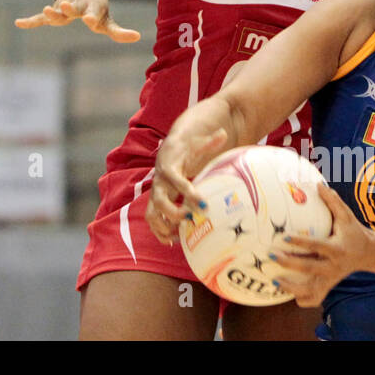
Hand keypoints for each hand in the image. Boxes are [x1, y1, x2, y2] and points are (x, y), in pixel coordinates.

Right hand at [14, 0, 139, 42]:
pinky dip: (31, 21)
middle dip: (69, 9)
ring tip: (46, 11)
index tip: (90, 21)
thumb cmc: (96, 6)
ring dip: (52, 13)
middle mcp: (78, 5)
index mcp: (93, 7)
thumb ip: (119, 32)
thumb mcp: (108, 20)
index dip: (92, 17)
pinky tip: (19, 23)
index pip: (94, 14)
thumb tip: (138, 37)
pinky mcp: (55, 9)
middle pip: (73, 9)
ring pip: (57, 11)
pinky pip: (40, 18)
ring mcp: (65, 6)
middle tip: (65, 8)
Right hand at [145, 121, 227, 244]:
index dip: (188, 192)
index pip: (176, 181)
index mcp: (169, 169)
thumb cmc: (186, 151)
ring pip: (151, 214)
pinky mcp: (155, 205)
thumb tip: (223, 133)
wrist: (169, 154)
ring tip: (179, 235)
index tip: (203, 203)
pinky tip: (173, 241)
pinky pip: (153, 222)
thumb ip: (210, 142)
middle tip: (192, 218)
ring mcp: (155, 195)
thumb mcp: (197, 145)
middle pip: (159, 201)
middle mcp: (159, 183)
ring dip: (164, 226)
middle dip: (174, 213)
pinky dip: (160, 233)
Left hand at [267, 183, 369, 307]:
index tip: (285, 236)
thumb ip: (333, 201)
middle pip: (310, 268)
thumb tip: (317, 183)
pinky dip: (304, 299)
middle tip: (271, 256)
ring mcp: (331, 278)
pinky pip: (316, 297)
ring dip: (293, 287)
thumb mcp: (347, 216)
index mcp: (338, 248)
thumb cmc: (354, 231)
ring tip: (274, 280)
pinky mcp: (329, 286)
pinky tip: (288, 294)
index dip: (301, 242)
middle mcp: (334, 266)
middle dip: (290, 263)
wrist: (369, 254)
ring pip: (312, 289)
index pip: (317, 245)